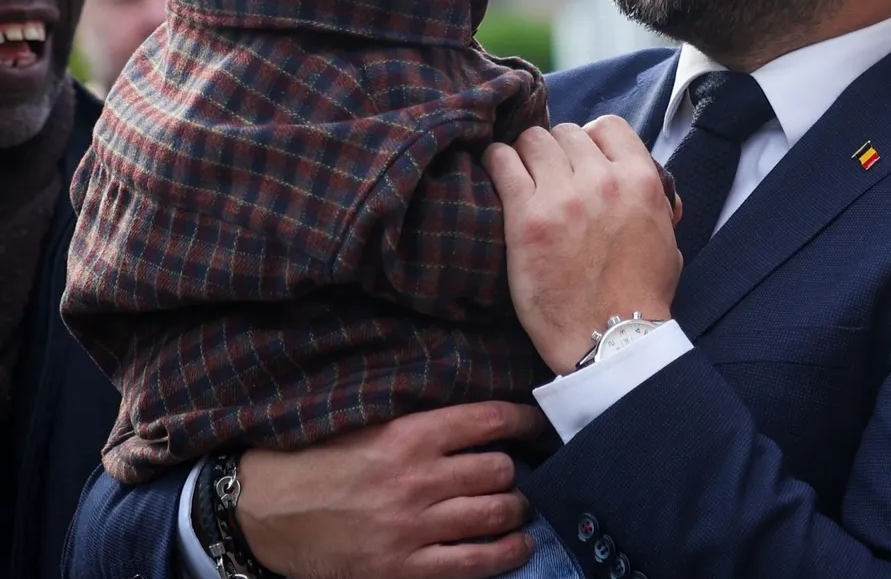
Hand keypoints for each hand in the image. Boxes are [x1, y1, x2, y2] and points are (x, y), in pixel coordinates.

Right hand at [235, 402, 544, 578]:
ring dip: (517, 510)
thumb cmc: (314, 461)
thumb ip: (422, 421)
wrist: (261, 511)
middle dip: (515, 471)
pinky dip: (505, 554)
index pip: (491, 420)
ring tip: (518, 509)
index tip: (536, 426)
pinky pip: (473, 562)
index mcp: (409, 435)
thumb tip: (479, 420)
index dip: (525, 422)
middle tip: (516, 475)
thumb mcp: (367, 423)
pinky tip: (517, 546)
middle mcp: (417, 479)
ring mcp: (412, 527)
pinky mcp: (401, 568)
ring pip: (496, 514)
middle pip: (500, 470)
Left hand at [488, 116, 680, 373]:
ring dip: (526, 154)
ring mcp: (564, 197)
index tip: (580, 159)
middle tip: (548, 175)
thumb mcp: (668, 240)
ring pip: (533, 140)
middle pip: (566, 132)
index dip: (591, 140)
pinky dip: (496, 162)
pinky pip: (502, 162)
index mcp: (641, 180)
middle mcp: (603, 180)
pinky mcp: (526, 218)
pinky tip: (496, 175)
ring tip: (522, 176)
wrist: (609, 339)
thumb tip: (647, 184)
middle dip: (556, 150)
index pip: (608, 126)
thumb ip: (657, 203)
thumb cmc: (641, 296)